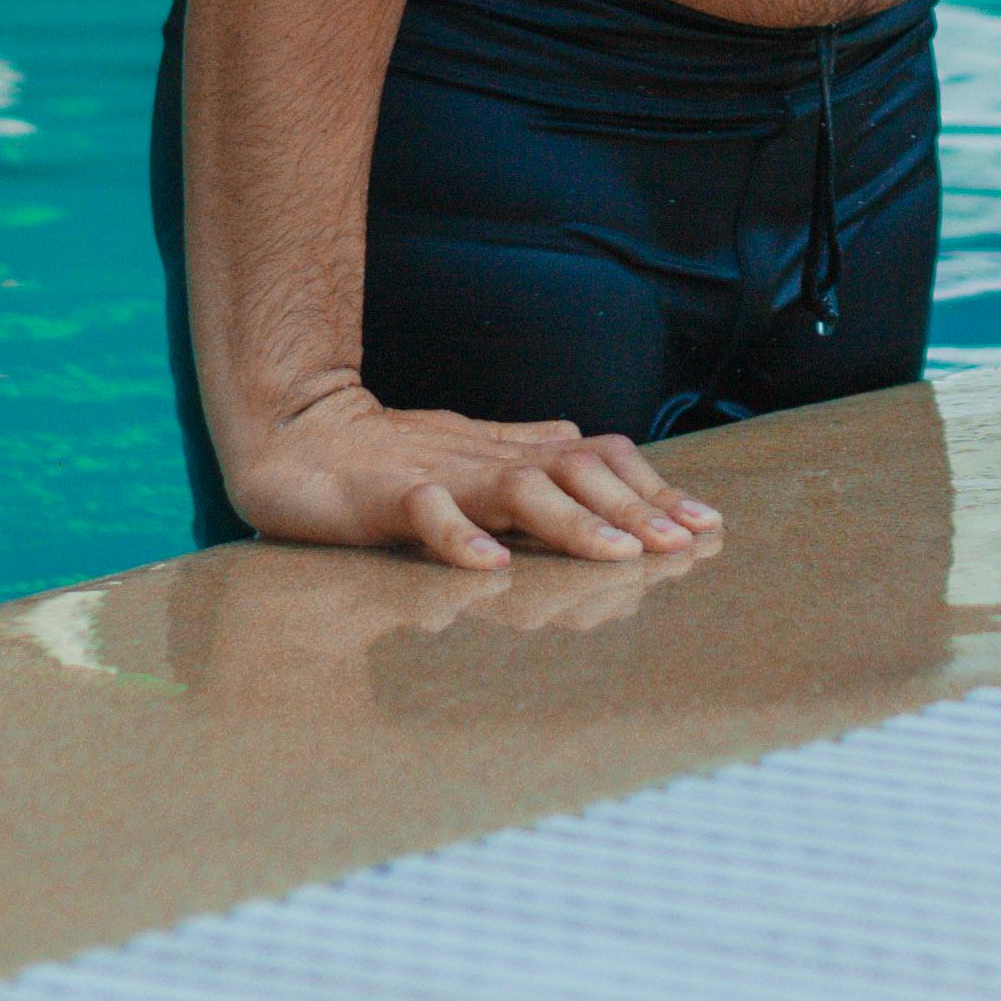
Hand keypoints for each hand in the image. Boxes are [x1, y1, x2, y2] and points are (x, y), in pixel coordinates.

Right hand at [224, 383, 721, 570]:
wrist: (296, 433)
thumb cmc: (388, 450)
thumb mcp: (470, 451)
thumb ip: (523, 449)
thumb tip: (581, 435)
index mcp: (511, 452)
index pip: (598, 460)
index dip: (652, 489)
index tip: (705, 523)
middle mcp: (488, 458)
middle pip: (576, 474)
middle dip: (635, 509)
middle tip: (686, 543)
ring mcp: (441, 474)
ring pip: (518, 490)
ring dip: (573, 522)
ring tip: (619, 555)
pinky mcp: (388, 496)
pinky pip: (428, 514)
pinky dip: (461, 537)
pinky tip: (490, 567)